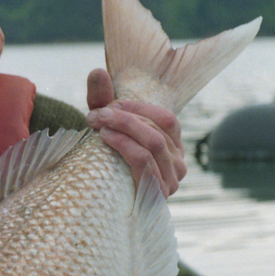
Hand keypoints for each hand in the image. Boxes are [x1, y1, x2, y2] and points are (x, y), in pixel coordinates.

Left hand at [85, 68, 185, 197]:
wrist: (98, 205)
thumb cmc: (105, 162)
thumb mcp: (105, 128)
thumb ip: (102, 100)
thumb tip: (97, 70)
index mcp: (174, 147)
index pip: (167, 119)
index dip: (137, 108)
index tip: (108, 105)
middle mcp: (178, 165)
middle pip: (158, 130)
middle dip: (125, 118)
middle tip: (96, 115)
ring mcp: (170, 182)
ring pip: (152, 144)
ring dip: (123, 129)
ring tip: (97, 125)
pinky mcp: (155, 195)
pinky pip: (143, 162)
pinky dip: (123, 145)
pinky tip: (105, 139)